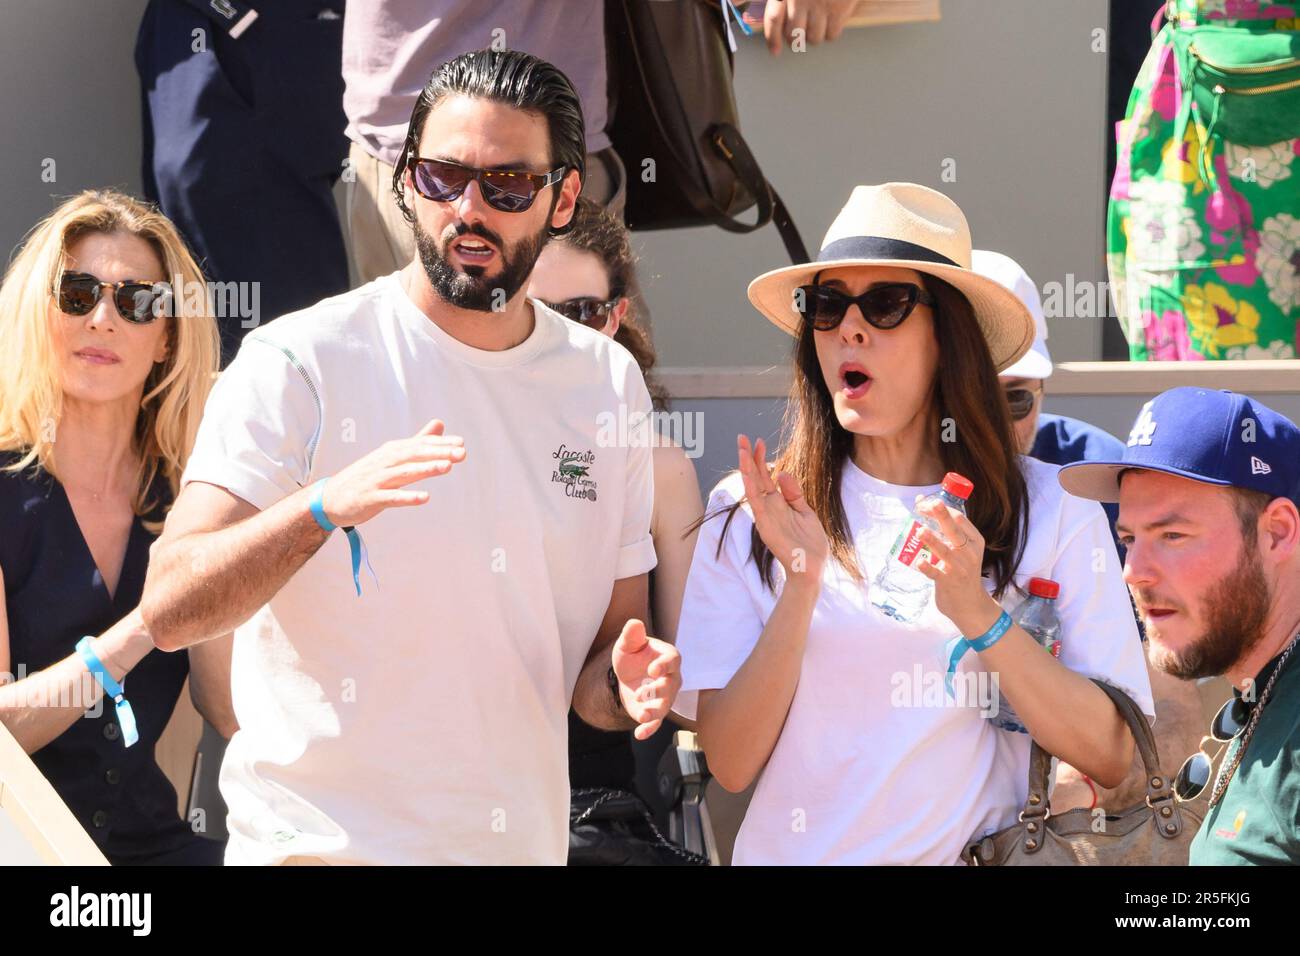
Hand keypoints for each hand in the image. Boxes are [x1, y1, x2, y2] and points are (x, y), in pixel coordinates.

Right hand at [319, 419, 465, 526]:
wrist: (331, 497)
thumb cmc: (367, 476)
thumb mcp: (392, 456)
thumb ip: (418, 441)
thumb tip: (440, 424)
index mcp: (392, 451)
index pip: (419, 445)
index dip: (440, 444)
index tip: (461, 443)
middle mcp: (385, 462)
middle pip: (414, 455)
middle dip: (439, 453)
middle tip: (462, 453)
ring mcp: (377, 480)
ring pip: (405, 473)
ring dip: (426, 469)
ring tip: (448, 467)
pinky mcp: (371, 499)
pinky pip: (391, 497)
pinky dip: (407, 497)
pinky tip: (425, 498)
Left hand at [612, 619, 681, 740]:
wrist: (626, 674)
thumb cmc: (633, 655)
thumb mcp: (628, 644)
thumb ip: (632, 635)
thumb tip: (634, 623)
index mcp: (668, 659)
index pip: (673, 661)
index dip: (665, 665)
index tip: (652, 669)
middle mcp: (671, 679)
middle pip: (671, 686)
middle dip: (658, 690)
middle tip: (640, 693)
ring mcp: (664, 697)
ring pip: (665, 707)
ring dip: (654, 712)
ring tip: (642, 716)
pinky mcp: (654, 712)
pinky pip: (655, 723)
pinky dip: (649, 729)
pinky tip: (639, 734)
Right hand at [736, 434, 827, 587]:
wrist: (811, 568)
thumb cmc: (810, 544)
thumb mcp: (805, 511)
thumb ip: (793, 492)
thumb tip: (781, 472)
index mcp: (779, 504)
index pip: (766, 477)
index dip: (761, 459)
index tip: (759, 441)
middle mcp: (769, 507)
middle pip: (756, 477)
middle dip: (749, 457)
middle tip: (742, 437)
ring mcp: (766, 515)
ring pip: (753, 486)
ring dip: (746, 467)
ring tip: (742, 448)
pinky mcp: (766, 525)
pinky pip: (756, 503)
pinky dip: (751, 487)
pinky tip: (747, 472)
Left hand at [758, 0, 855, 55]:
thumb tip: (738, 5)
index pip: (774, 18)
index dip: (772, 37)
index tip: (774, 51)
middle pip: (793, 35)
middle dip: (797, 37)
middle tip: (803, 31)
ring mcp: (820, 5)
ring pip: (812, 38)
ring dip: (815, 35)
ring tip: (820, 21)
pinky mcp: (838, 10)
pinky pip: (831, 35)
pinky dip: (831, 32)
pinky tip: (832, 20)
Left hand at [911, 498, 998, 632]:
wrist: (970, 604)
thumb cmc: (962, 569)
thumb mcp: (963, 549)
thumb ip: (945, 530)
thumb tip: (921, 503)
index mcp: (974, 541)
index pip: (961, 520)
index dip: (943, 509)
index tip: (926, 503)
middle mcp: (969, 553)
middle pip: (955, 532)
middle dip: (943, 517)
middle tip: (932, 505)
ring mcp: (959, 568)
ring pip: (945, 552)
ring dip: (932, 541)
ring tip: (920, 531)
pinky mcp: (948, 582)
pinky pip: (937, 574)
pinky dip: (928, 568)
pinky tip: (919, 563)